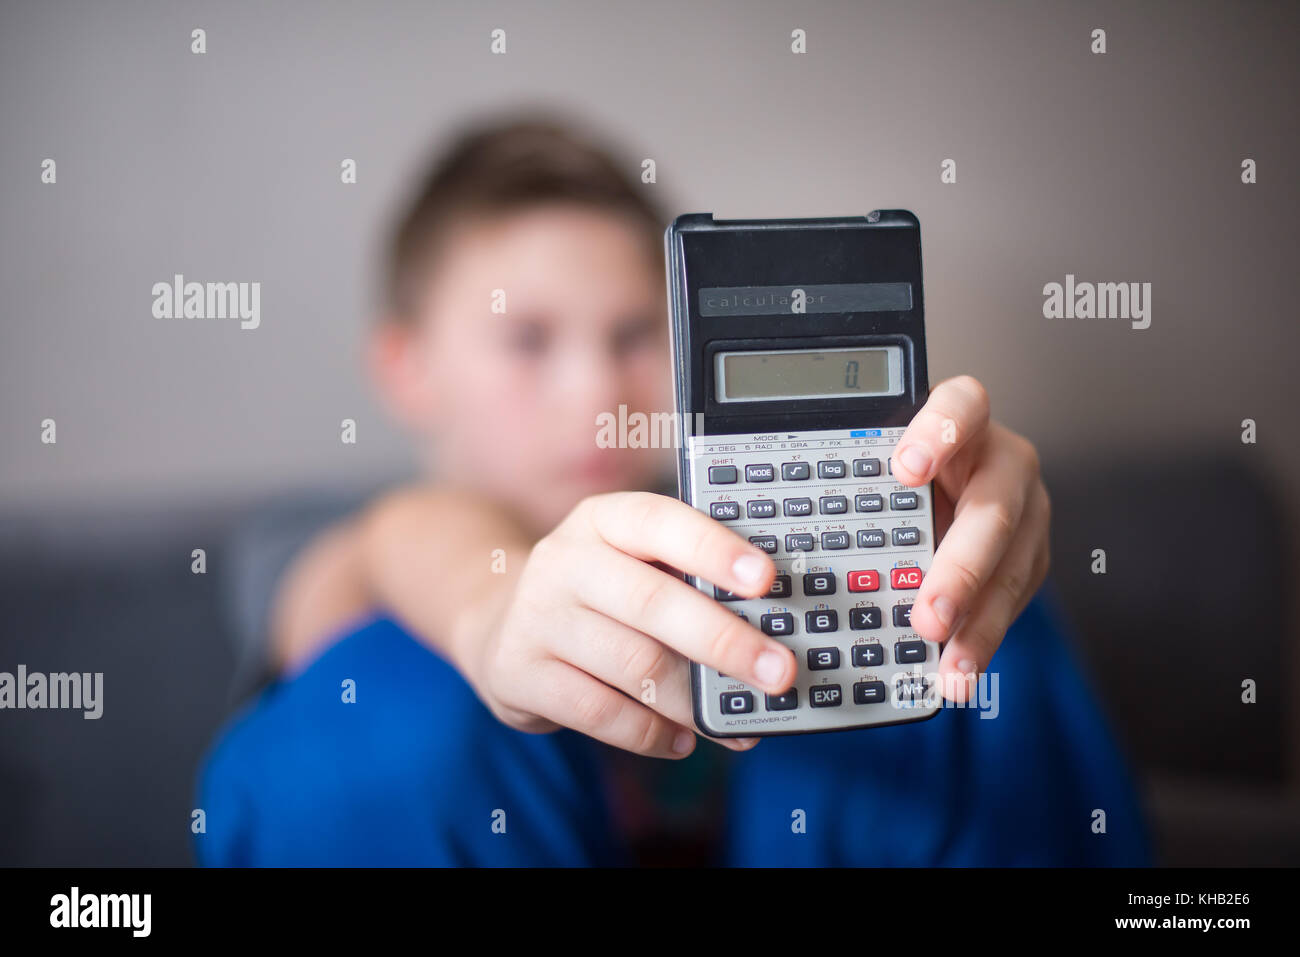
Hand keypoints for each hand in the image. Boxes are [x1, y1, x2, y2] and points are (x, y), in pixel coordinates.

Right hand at [454, 492, 794, 758]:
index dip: (713, 549)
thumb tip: (769, 644)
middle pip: (652, 601)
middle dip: (724, 640)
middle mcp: (564, 560)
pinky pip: (600, 712)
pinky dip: (651, 732)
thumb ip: (689, 589)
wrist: (502, 629)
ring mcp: (537, 616)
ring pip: (632, 664)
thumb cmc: (598, 599)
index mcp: (602, 520)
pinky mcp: (519, 672)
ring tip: (732, 720)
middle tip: (778, 670)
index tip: (765, 578)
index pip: (659, 522)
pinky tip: (681, 740)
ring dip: (693, 700)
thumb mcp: (633, 569)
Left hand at [890, 375, 1050, 700]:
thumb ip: (860, 467)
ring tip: (950, 665)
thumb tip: (797, 509)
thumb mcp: (884, 448)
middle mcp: (1004, 461)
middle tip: (929, 613)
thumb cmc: (903, 462)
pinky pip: (1011, 601)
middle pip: (995, 509)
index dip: (939, 432)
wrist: (949, 477)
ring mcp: (1025, 511)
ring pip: (1010, 568)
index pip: (963, 406)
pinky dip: (983, 638)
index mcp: (965, 418)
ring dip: (979, 623)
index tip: (905, 467)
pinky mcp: (1028, 556)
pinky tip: (959, 668)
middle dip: (961, 569)